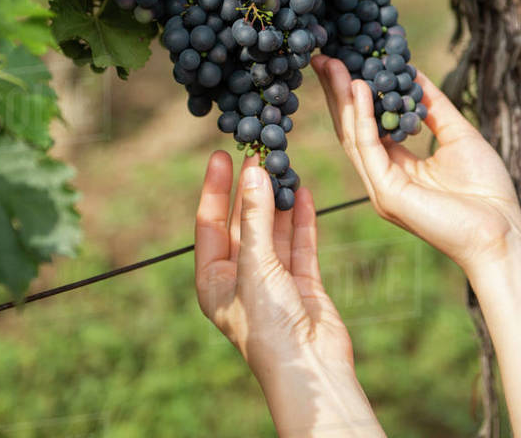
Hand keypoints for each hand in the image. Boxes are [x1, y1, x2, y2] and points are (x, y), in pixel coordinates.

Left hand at [195, 151, 353, 379]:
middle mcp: (240, 278)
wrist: (310, 367)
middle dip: (251, 191)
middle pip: (244, 224)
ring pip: (274, 230)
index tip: (221, 155)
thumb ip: (255, 217)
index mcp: (213, 280)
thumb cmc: (268, 325)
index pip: (210, 224)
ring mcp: (273, 280)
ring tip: (283, 165)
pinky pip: (299, 242)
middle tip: (256, 153)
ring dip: (278, 200)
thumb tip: (252, 172)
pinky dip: (301, 218)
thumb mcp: (255, 265)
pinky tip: (302, 191)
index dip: (215, 189)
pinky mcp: (302, 282)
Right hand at [312, 56, 520, 271]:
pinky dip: (362, 116)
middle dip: (338, 91)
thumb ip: (434, 106)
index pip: (367, 126)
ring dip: (342, 97)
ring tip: (335, 63)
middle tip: (324, 56)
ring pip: (352, 135)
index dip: (354, 94)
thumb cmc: (487, 192)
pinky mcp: (386, 194)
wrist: (502, 234)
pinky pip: (368, 147)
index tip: (347, 60)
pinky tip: (361, 88)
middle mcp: (382, 179)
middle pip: (351, 128)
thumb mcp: (458, 135)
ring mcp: (380, 188)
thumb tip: (414, 74)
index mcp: (397, 170)